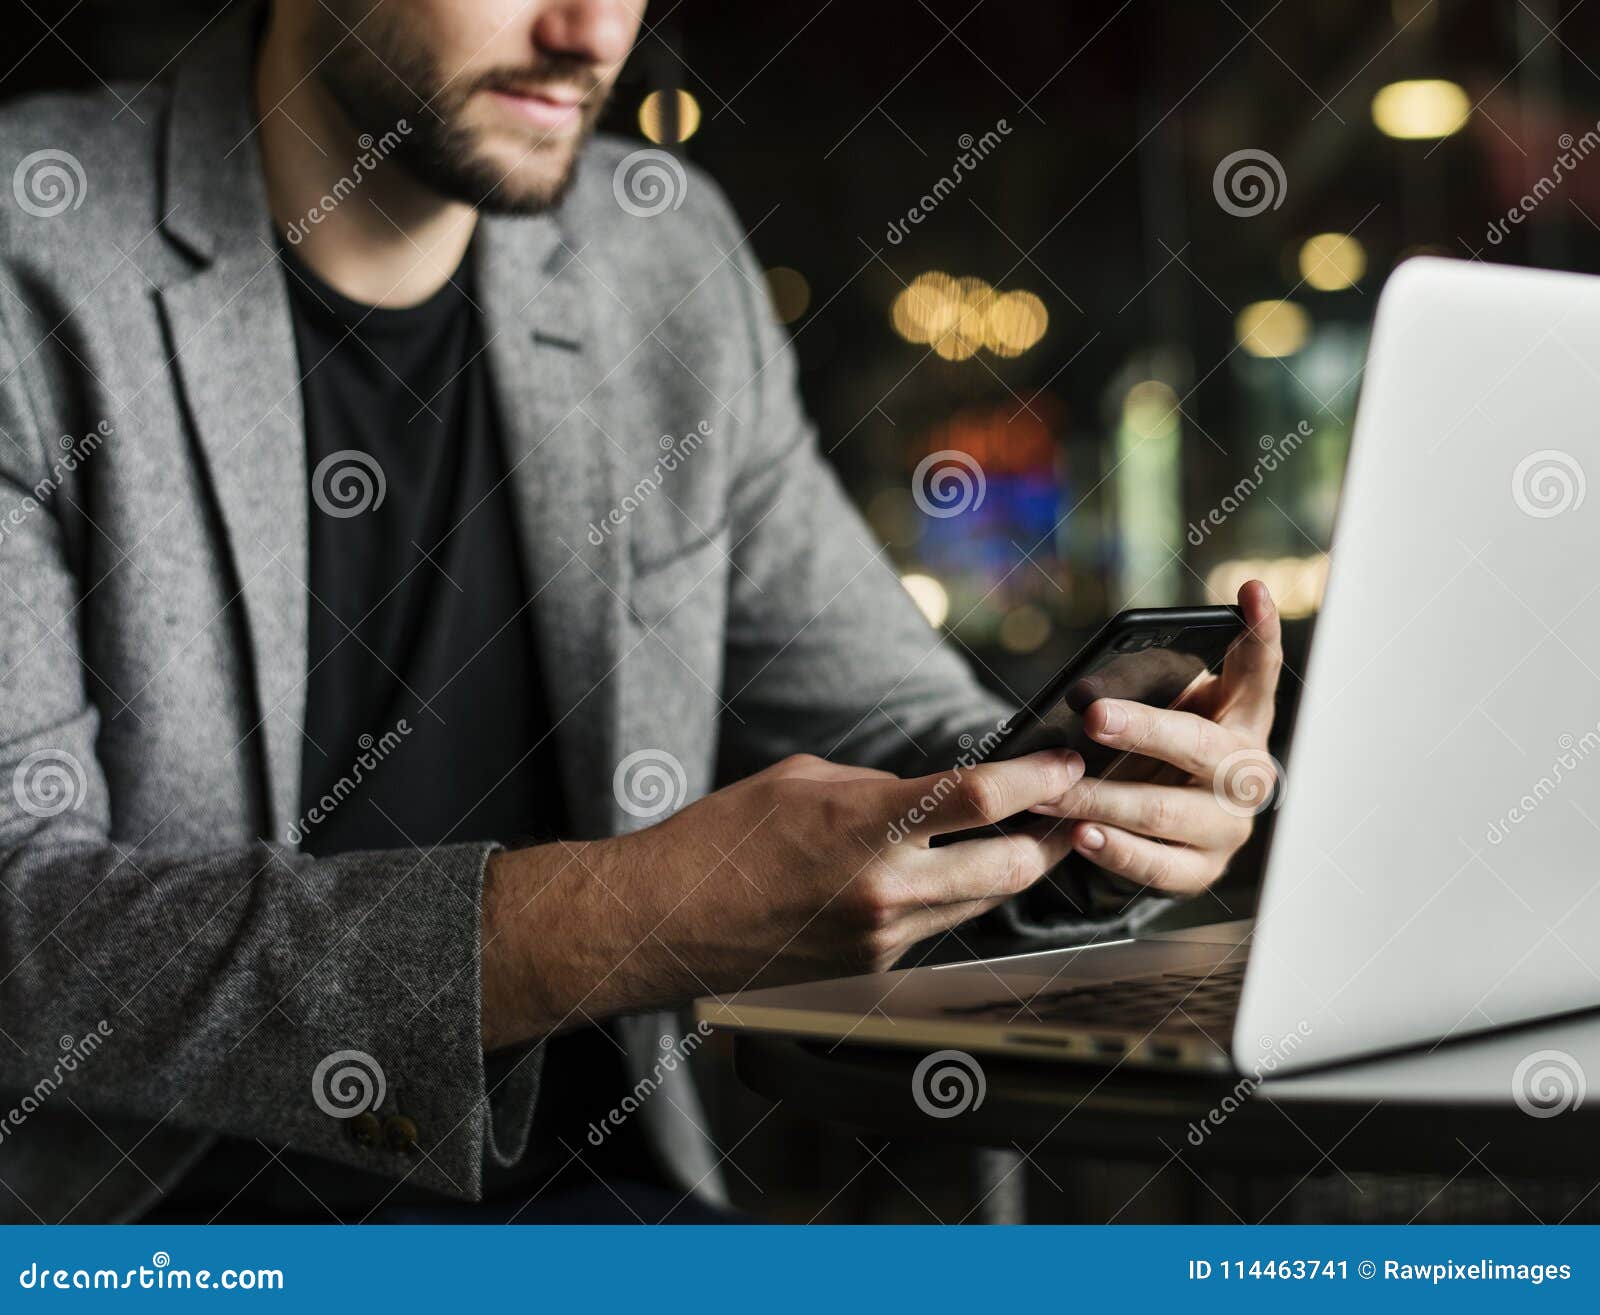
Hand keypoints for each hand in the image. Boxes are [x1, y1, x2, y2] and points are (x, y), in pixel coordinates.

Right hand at [481, 748, 1084, 1047]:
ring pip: (983, 904)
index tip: (1067, 761)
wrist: (669, 921)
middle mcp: (885, 886)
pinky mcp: (874, 969)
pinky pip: (938, 928)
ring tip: (1034, 839)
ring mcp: (884, 936)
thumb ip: (879, 785)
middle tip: (1075, 807)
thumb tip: (933, 791)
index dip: (1040, 778)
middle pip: (1010, 866)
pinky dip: (956, 900)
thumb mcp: (804, 780)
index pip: (982, 798)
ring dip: (1013, 870)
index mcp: (866, 823)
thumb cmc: (724, 838)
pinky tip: (954, 877)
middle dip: (1054, 835)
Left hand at [1029, 580, 1282, 895]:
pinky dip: (1116, 851)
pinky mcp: (1202, 869)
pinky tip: (1081, 835)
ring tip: (1050, 790)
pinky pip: (1158, 867)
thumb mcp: (1154, 706)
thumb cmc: (1157, 745)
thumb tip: (1083, 694)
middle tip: (1092, 716)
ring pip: (1165, 812)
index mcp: (1242, 716)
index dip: (1259, 631)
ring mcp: (1229, 825)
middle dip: (1143, 730)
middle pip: (1198, 747)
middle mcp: (1246, 770)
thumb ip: (1133, 689)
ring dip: (1100, 800)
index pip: (1257, 668)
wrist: (1163, 820)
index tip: (1250, 591)